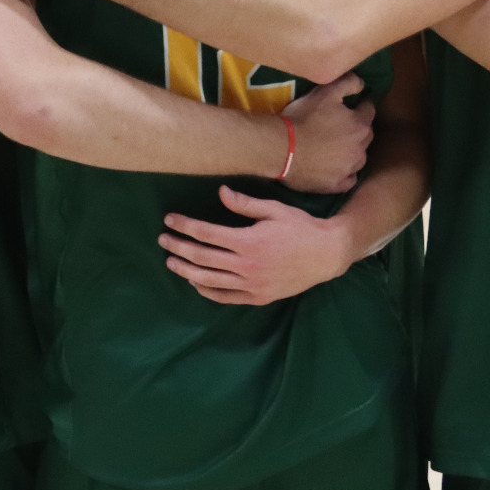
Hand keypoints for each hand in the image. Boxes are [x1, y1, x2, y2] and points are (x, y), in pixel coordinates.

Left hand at [160, 186, 356, 305]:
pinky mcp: (258, 297)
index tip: (170, 220)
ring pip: (209, 280)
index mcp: (248, 241)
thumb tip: (220, 192)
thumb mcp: (274, 210)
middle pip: (202, 257)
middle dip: (178, 247)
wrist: (327, 255)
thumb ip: (245, 204)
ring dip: (186, 271)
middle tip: (163, 240)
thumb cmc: (300, 228)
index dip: (185, 226)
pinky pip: (226, 297)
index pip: (206, 234)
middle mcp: (246, 266)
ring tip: (171, 262)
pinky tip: (195, 282)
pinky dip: (207, 291)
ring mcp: (252, 285)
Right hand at [280, 73, 373, 192]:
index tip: (353, 103)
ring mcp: (349, 169)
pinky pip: (349, 179)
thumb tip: (362, 84)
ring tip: (338, 147)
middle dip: (358, 128)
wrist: (282, 149)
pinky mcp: (336, 185)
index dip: (361, 104)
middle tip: (342, 124)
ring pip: (359, 158)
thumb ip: (348, 84)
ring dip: (353, 151)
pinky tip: (336, 168)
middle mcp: (360, 149)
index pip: (369, 110)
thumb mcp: (325, 92)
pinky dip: (346, 173)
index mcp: (360, 125)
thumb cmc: (303, 117)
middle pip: (366, 135)